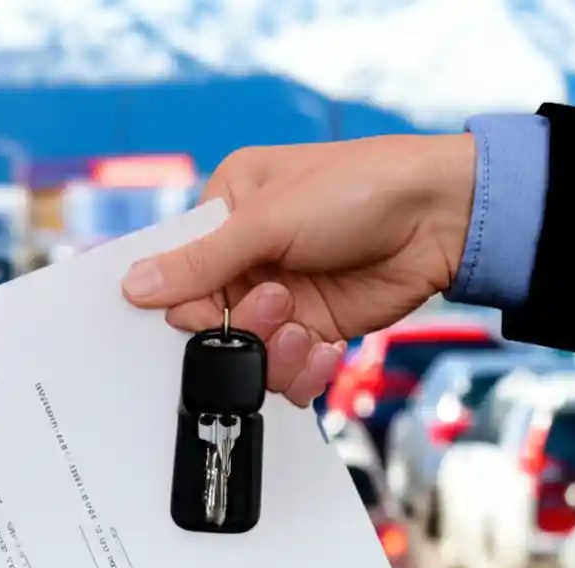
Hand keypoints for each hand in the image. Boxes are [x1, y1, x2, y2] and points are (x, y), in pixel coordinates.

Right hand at [120, 134, 475, 405]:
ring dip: (272, 353)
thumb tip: (134, 286)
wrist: (441, 218)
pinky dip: (300, 371)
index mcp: (226, 209)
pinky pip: (284, 371)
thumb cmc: (356, 189)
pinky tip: (323, 348)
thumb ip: (200, 261)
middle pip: (208, 321)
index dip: (185, 300)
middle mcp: (248, 257)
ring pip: (245, 354)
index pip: (176, 268)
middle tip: (276, 303)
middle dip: (240, 326)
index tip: (199, 315)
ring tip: (304, 329)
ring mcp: (281, 297)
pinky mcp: (314, 329)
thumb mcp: (268, 219)